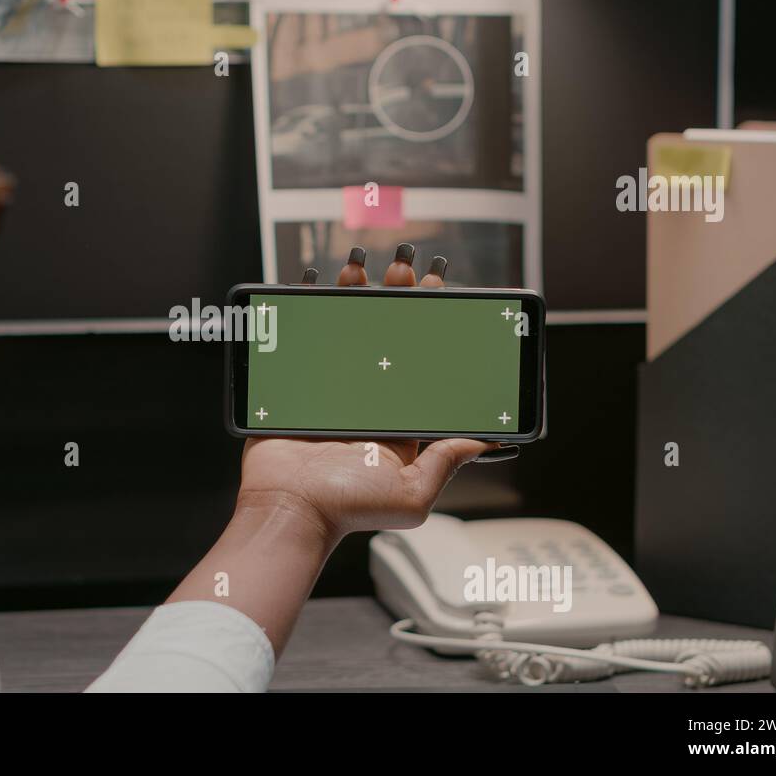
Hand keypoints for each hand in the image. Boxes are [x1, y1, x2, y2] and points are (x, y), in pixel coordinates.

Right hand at [235, 247, 494, 543]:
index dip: (432, 324)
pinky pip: (305, 339)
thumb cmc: (346, 507)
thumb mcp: (413, 492)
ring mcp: (331, 390)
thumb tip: (484, 439)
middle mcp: (368, 401)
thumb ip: (446, 461)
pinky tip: (314, 284)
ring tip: (361, 267)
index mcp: (398, 421)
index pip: (422, 360)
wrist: (290, 507)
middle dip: (395, 297)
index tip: (438, 292)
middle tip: (402, 270)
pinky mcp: (298, 386)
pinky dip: (307, 308)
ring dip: (355, 294)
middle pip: (386, 335)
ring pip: (347, 329)